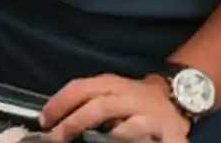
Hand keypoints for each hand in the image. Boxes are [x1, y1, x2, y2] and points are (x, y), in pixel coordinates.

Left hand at [40, 74, 190, 142]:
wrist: (177, 98)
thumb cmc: (133, 99)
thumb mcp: (111, 92)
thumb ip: (88, 102)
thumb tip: (54, 120)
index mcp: (112, 84)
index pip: (81, 88)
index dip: (59, 104)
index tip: (43, 121)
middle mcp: (129, 96)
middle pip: (99, 107)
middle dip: (74, 124)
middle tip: (56, 139)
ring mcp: (149, 116)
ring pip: (124, 129)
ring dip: (104, 139)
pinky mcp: (165, 134)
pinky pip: (142, 141)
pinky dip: (126, 142)